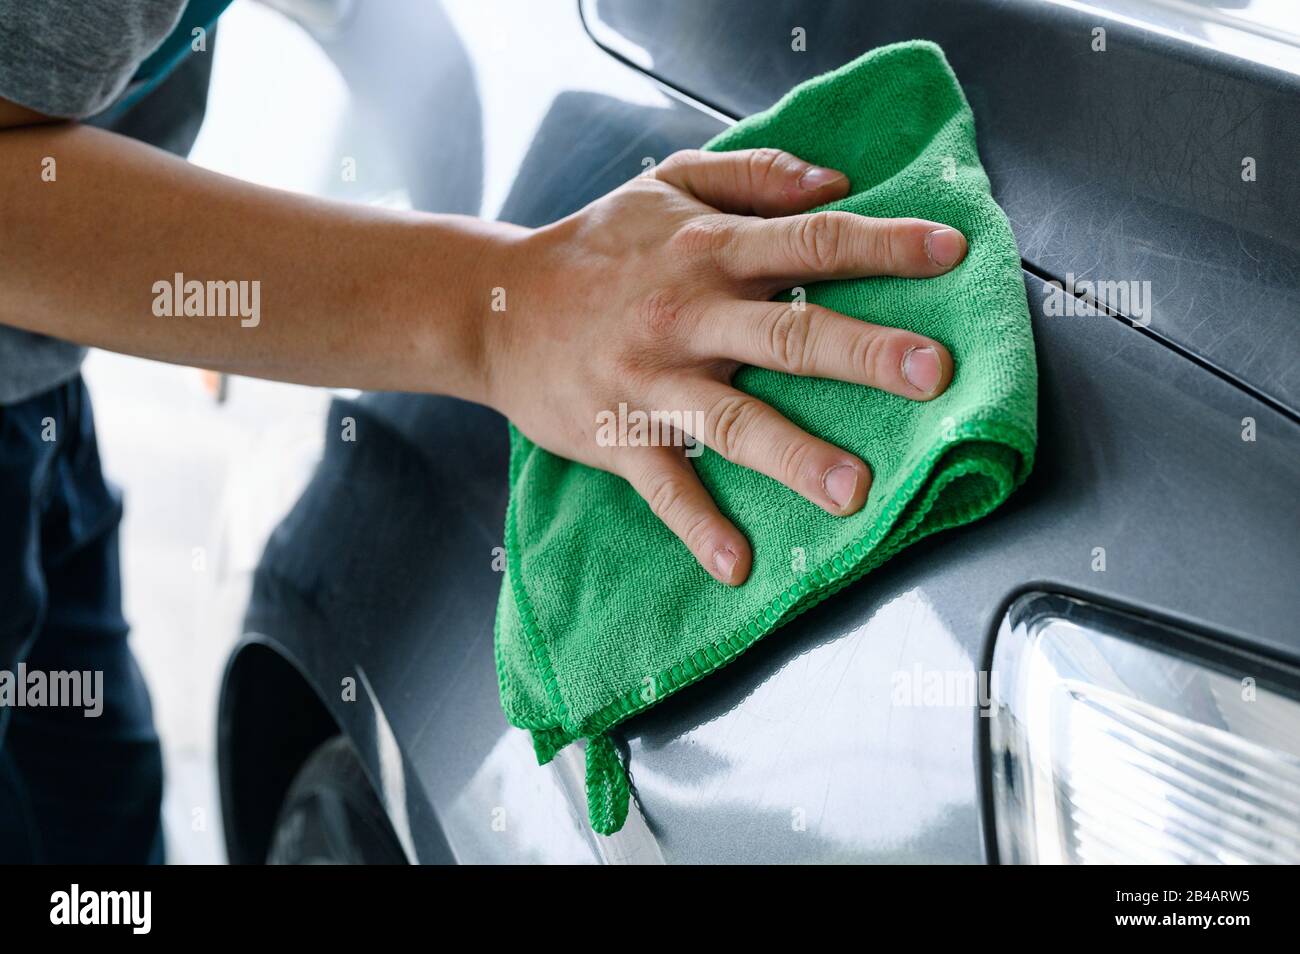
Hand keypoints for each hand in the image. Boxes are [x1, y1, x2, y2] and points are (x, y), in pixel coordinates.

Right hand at [482, 148, 964, 584]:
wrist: (498, 309)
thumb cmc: (597, 247)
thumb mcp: (669, 184)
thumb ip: (755, 175)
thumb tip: (836, 182)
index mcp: (709, 249)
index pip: (811, 241)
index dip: (884, 245)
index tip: (951, 253)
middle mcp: (687, 314)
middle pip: (787, 334)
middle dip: (864, 353)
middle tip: (934, 374)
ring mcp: (652, 382)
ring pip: (732, 421)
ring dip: (794, 456)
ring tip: (853, 490)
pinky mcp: (619, 437)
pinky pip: (665, 487)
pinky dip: (698, 527)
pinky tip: (738, 565)